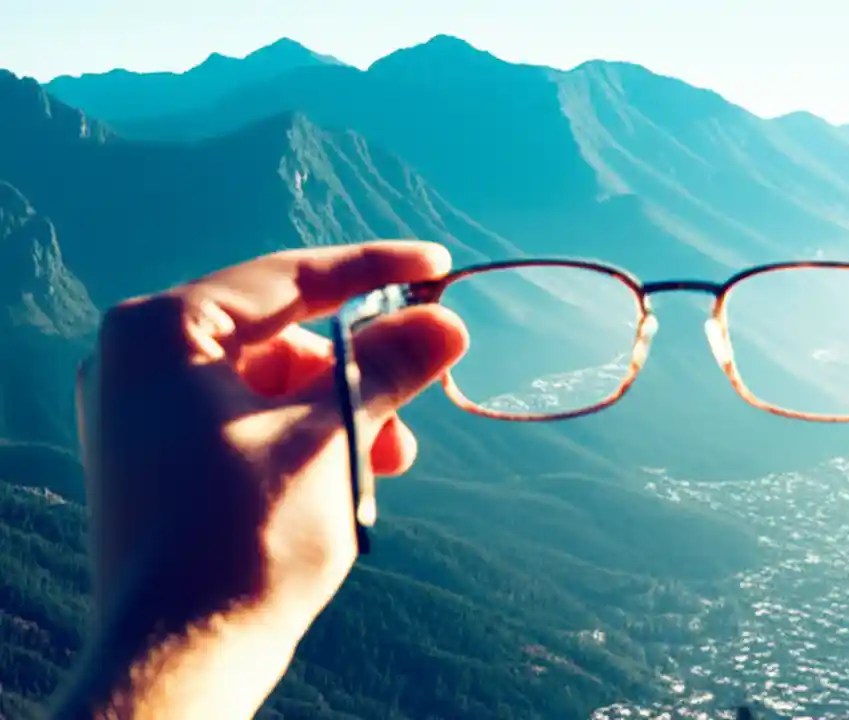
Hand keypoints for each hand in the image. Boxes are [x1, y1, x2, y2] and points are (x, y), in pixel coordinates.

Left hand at [58, 242, 466, 718]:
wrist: (183, 655)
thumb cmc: (244, 536)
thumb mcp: (332, 435)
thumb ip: (390, 366)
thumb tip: (447, 322)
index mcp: (161, 332)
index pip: (289, 279)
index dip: (373, 269)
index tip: (437, 265)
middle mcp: (142, 362)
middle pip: (288, 336)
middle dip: (364, 367)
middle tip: (427, 378)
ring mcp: (149, 414)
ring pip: (279, 385)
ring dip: (348, 412)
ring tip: (393, 455)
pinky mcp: (167, 460)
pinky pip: (258, 423)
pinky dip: (313, 438)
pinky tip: (358, 474)